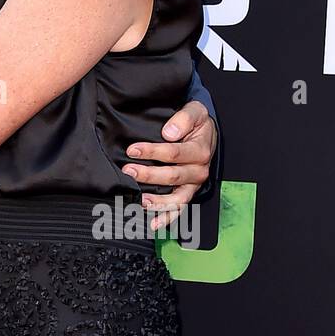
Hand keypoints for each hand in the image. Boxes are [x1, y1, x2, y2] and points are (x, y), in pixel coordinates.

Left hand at [122, 100, 216, 230]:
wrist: (205, 132)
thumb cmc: (197, 122)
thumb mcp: (195, 111)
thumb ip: (184, 118)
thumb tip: (169, 133)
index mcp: (200, 150)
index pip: (174, 153)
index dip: (152, 152)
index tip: (132, 150)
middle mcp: (198, 170)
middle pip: (172, 176)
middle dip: (149, 175)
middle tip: (129, 171)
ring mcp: (193, 184)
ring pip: (177, 198)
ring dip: (158, 202)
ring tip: (141, 200)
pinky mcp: (187, 192)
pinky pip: (179, 208)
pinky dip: (168, 218)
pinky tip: (154, 224)